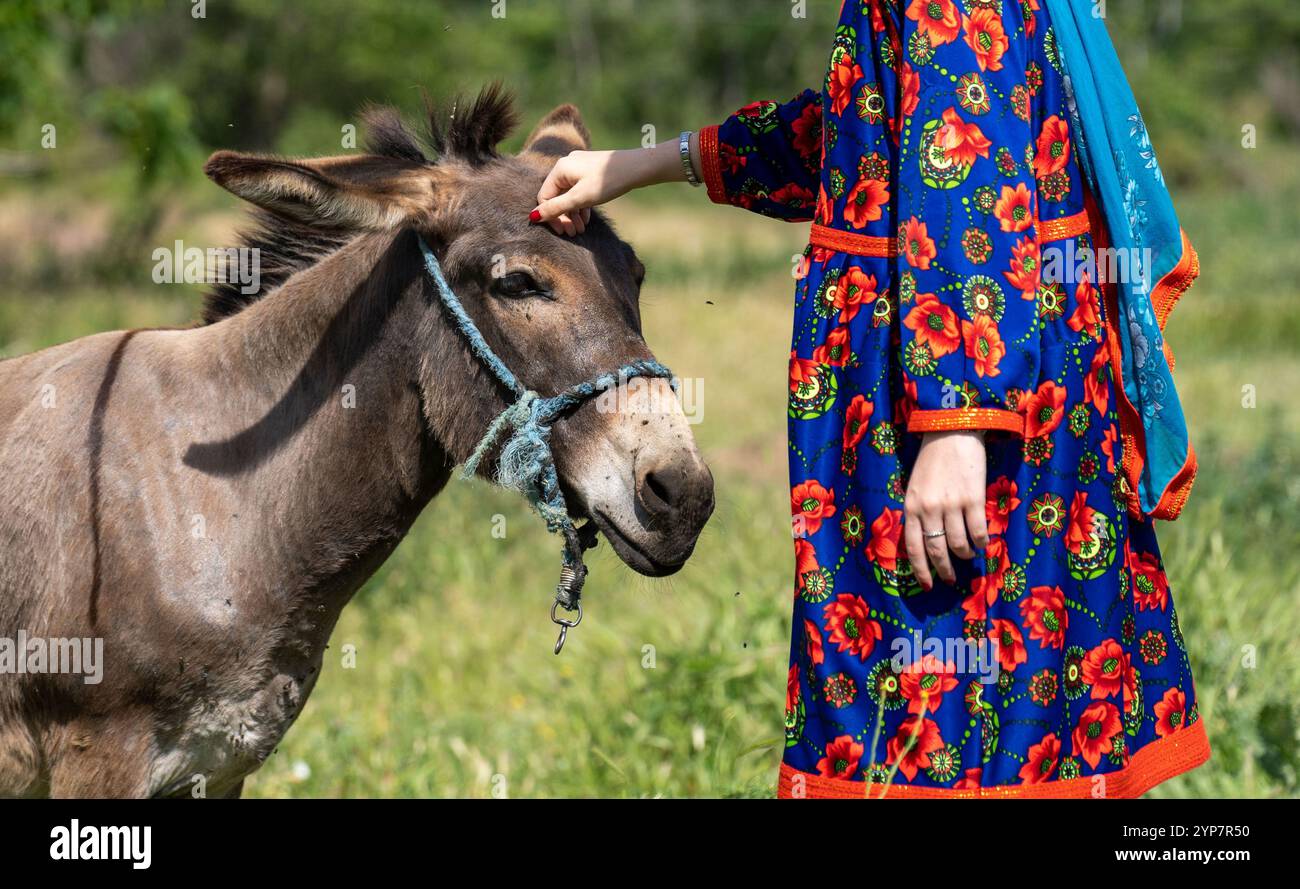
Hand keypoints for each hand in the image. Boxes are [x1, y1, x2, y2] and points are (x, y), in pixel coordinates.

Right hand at [532, 138, 693, 235]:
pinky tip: (587, 219)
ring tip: (580, 230)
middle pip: (556, 196)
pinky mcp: (591, 171)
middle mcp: (567, 165)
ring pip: (568, 194)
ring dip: (572, 213)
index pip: (544, 196)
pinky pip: (579, 191)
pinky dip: (581, 205)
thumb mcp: (580, 198)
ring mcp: (579, 167)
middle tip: (572, 234)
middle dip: (563, 216)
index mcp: (560, 169)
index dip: (550, 216)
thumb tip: (533, 216)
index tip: (562, 232)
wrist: (637, 168)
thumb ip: (557, 208)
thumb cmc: (607, 182)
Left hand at [903, 431, 989, 589]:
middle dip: (944, 570)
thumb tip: (929, 539)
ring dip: (966, 554)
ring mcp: (951, 505)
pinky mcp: (972, 499)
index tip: (927, 585)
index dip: (920, 570)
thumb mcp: (916, 485)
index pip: (912, 547)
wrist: (952, 430)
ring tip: (970, 554)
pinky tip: (983, 543)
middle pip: (936, 551)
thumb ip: (919, 510)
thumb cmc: (933, 458)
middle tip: (951, 579)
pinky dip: (982, 542)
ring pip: (959, 545)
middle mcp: (928, 509)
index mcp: (911, 506)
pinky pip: (978, 532)